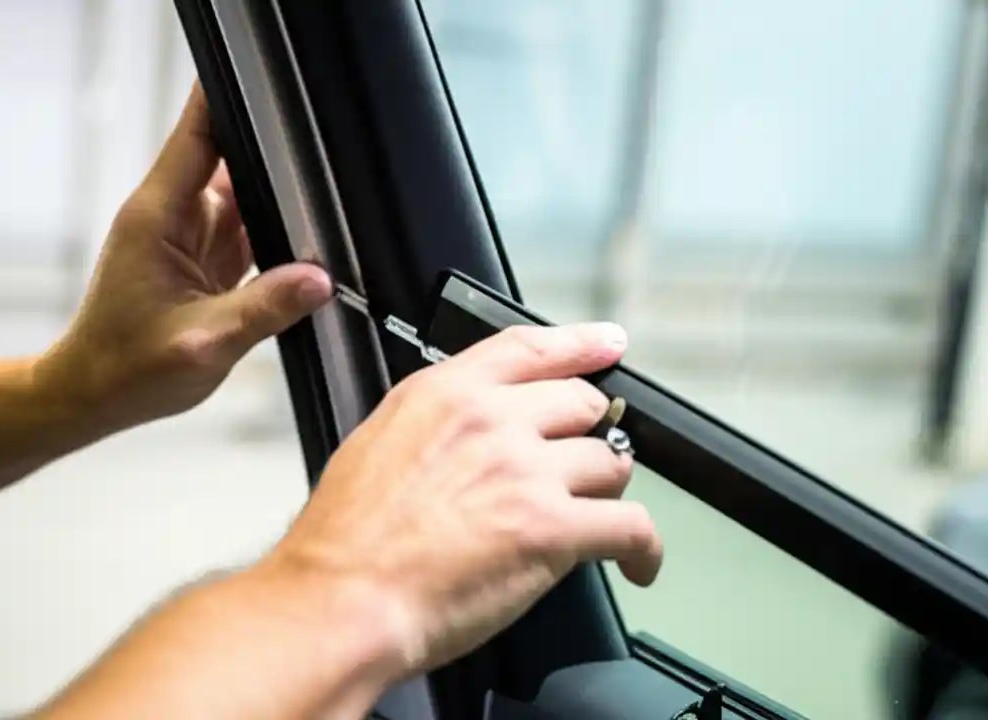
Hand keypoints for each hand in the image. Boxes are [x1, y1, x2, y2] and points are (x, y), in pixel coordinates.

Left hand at [38, 85, 331, 428]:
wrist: (95, 394)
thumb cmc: (126, 368)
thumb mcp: (203, 342)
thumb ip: (264, 308)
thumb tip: (319, 280)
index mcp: (159, 216)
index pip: (196, 134)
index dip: (229, 100)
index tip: (267, 81)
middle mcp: (173, 216)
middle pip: (231, 157)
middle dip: (275, 160)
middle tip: (320, 175)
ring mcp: (191, 235)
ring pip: (247, 195)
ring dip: (280, 203)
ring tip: (317, 217)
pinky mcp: (206, 258)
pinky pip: (250, 230)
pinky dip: (276, 236)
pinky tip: (300, 249)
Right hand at [261, 323, 663, 677]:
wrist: (343, 598)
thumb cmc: (346, 540)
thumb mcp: (377, 443)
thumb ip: (437, 421)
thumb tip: (474, 427)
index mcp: (446, 394)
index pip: (531, 348)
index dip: (580, 344)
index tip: (607, 343)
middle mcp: (494, 421)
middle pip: (583, 404)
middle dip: (589, 434)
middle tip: (580, 465)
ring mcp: (528, 472)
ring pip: (610, 462)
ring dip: (606, 490)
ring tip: (593, 517)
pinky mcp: (554, 528)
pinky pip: (631, 526)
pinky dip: (644, 548)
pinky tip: (638, 562)